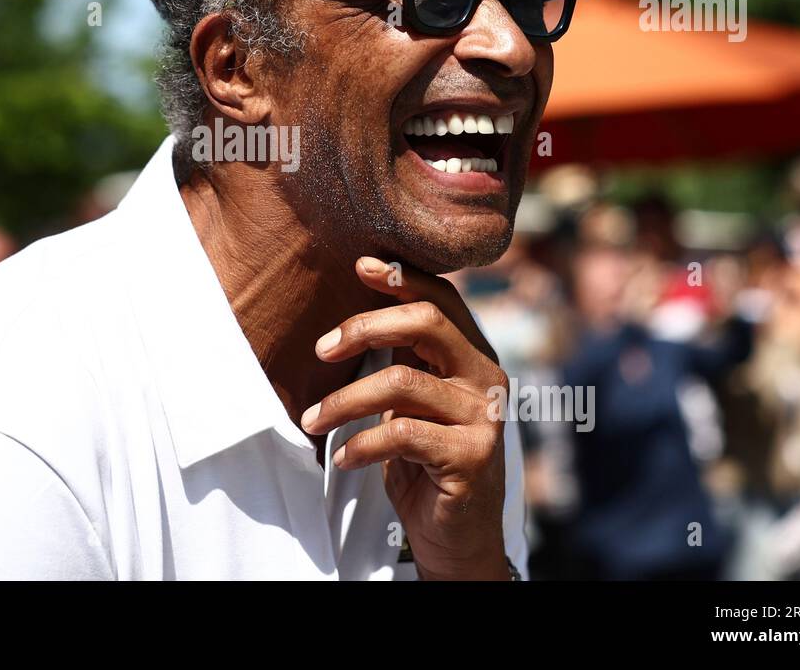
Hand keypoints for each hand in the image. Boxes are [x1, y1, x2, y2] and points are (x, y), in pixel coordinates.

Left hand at [300, 256, 509, 579]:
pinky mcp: (471, 457)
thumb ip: (401, 358)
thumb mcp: (411, 401)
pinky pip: (402, 434)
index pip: (443, 299)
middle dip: (365, 327)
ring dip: (345, 400)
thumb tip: (351, 317)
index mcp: (472, 355)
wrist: (457, 533)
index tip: (359, 266)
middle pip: (427, 323)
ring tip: (313, 419)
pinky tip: (342, 456)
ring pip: (402, 382)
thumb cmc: (425, 459)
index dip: (401, 277)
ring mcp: (483, 417)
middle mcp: (486, 378)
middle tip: (321, 350)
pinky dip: (361, 443)